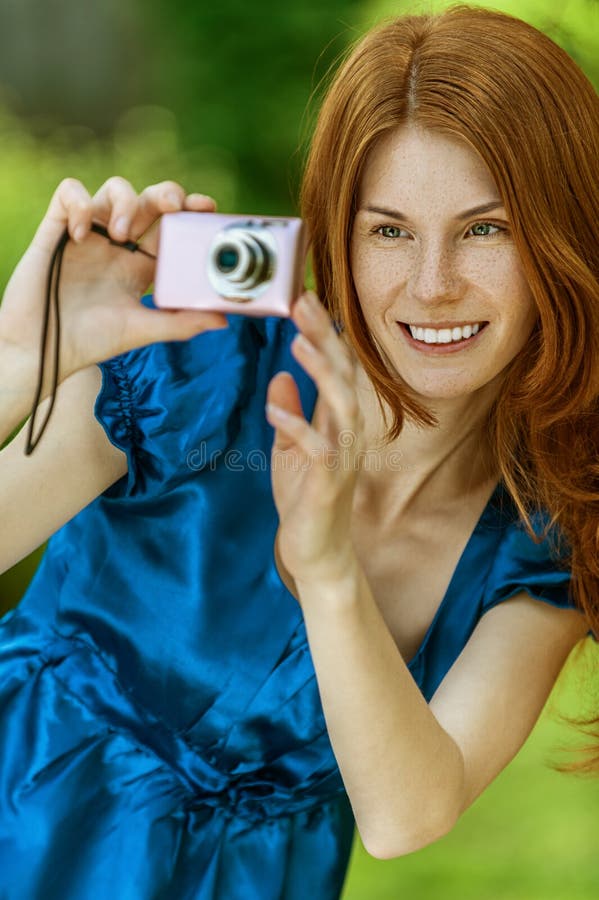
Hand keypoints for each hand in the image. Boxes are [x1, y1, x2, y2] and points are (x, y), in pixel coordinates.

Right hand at [0, 177, 228, 385]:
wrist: (43, 351)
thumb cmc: (90, 342)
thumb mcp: (140, 331)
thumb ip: (180, 323)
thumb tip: (223, 318)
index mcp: (141, 266)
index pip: (172, 228)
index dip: (189, 212)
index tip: (206, 208)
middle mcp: (118, 245)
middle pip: (149, 201)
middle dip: (165, 194)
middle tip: (172, 205)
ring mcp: (89, 234)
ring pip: (113, 188)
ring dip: (125, 203)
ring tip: (121, 236)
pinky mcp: (57, 228)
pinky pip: (70, 193)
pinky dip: (80, 203)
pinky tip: (81, 234)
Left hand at [266, 291, 363, 589]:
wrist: (316, 551)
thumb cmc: (306, 499)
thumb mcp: (290, 450)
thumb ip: (290, 414)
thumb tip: (280, 377)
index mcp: (339, 422)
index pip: (338, 369)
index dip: (324, 333)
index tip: (305, 299)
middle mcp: (349, 434)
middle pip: (345, 376)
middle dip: (325, 337)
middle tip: (304, 301)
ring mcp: (343, 458)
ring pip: (342, 405)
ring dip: (322, 372)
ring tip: (299, 341)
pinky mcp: (329, 484)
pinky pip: (318, 450)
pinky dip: (296, 427)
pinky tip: (274, 408)